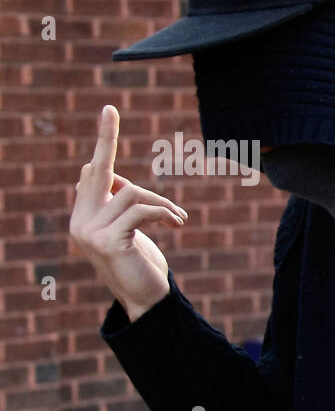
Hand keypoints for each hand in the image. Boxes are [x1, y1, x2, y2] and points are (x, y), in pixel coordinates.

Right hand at [70, 106, 188, 321]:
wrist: (146, 301)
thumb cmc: (142, 265)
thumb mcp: (129, 231)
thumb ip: (118, 205)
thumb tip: (106, 173)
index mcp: (84, 216)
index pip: (92, 174)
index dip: (103, 144)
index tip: (108, 112)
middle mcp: (79, 222)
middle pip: (97, 171)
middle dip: (105, 139)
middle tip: (108, 108)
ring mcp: (89, 232)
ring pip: (131, 192)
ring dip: (162, 202)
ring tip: (178, 217)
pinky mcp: (106, 241)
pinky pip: (140, 210)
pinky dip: (163, 212)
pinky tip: (177, 223)